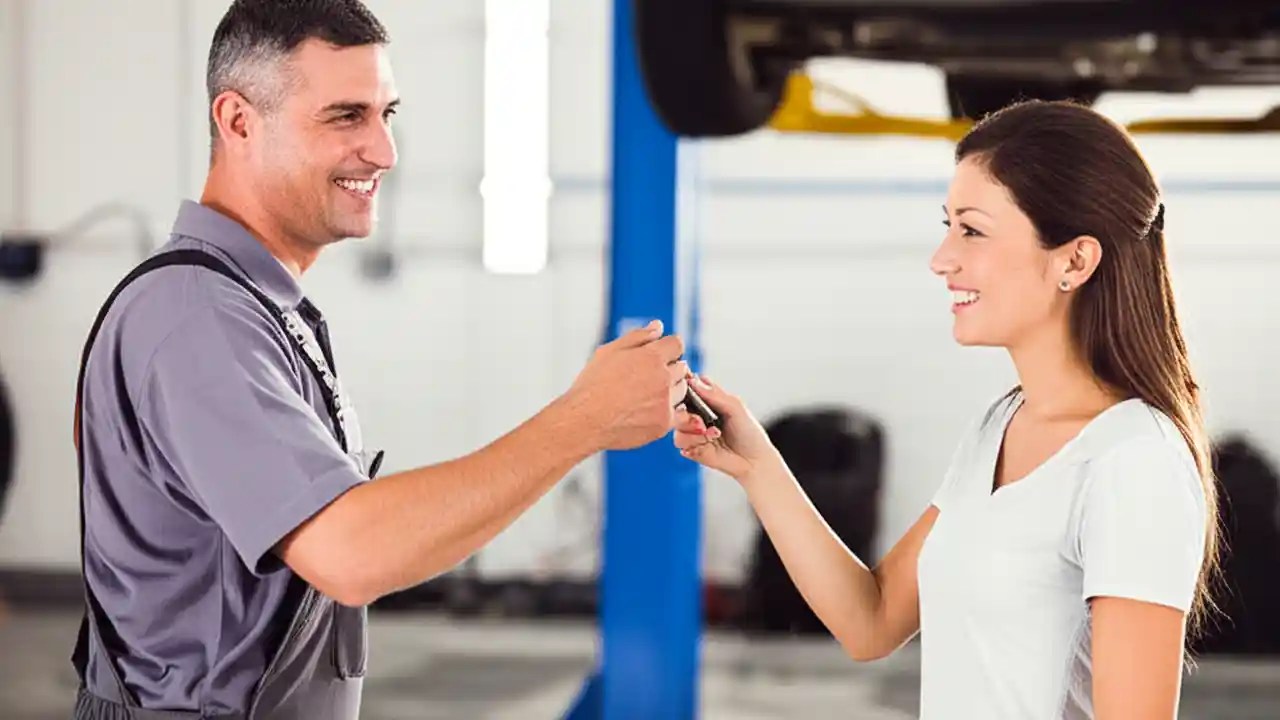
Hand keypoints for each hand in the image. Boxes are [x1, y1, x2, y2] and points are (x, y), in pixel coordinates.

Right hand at [566, 320, 688, 450]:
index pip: (677, 344)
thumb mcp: (609, 351)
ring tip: (644, 396)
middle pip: (681, 367)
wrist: (584, 422)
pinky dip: (668, 412)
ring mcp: (666, 402)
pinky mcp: (664, 423)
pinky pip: (679, 414)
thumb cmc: (592, 387)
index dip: (667, 349)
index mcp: (651, 357)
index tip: (657, 357)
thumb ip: (637, 337)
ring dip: (670, 390)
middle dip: (667, 369)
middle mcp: (663, 378)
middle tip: (644, 379)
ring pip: (681, 390)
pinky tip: (648, 411)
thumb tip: (658, 326)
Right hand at [673, 375, 779, 480]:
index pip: (687, 389)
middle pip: (676, 407)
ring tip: (711, 433)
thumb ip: (714, 394)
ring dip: (692, 429)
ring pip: (677, 426)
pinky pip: (680, 442)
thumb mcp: (735, 408)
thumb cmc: (749, 433)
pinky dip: (694, 442)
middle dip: (684, 413)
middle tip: (699, 420)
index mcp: (708, 401)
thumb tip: (694, 381)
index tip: (685, 392)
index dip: (682, 389)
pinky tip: (709, 442)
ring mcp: (694, 432)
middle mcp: (698, 415)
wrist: (754, 461)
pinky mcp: (692, 448)